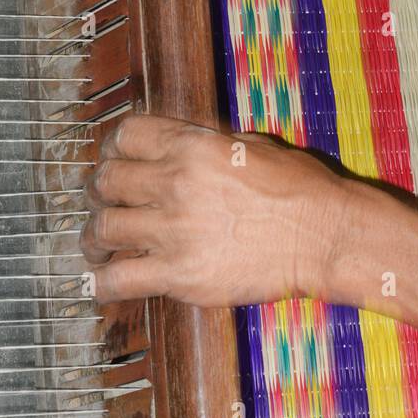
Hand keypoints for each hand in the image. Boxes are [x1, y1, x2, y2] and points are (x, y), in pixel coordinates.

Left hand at [80, 115, 345, 305]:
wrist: (323, 234)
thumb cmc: (297, 188)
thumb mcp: (247, 145)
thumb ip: (202, 145)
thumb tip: (173, 146)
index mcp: (191, 146)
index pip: (125, 136)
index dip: (112, 148)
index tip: (114, 160)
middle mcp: (175, 183)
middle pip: (106, 181)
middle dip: (99, 191)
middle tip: (102, 202)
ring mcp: (174, 231)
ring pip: (103, 228)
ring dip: (94, 236)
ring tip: (97, 243)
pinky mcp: (180, 275)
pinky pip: (118, 279)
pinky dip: (101, 282)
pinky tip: (102, 281)